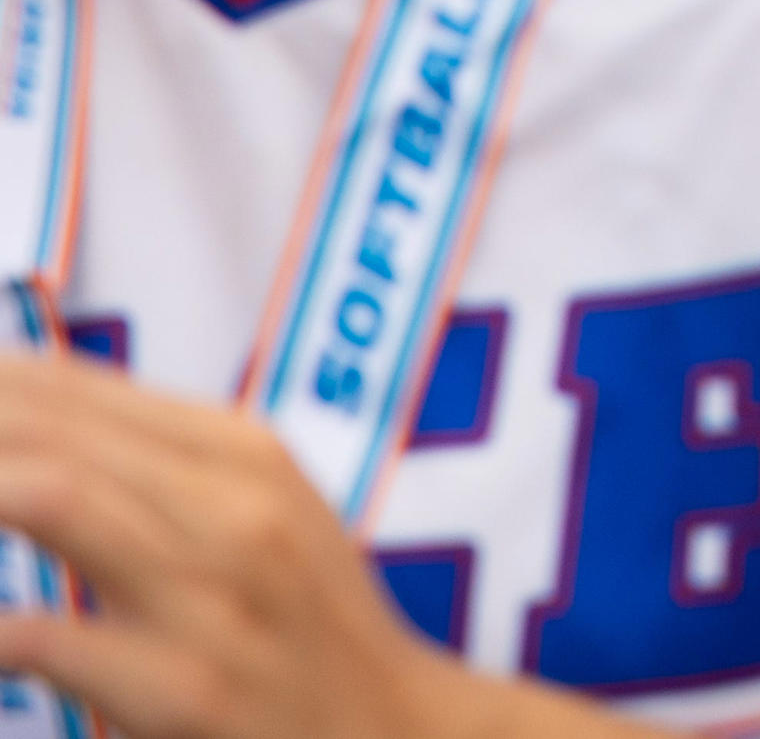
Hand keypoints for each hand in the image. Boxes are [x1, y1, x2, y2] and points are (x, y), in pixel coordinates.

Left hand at [0, 357, 573, 738]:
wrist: (396, 736)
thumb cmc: (298, 633)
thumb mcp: (250, 519)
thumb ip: (145, 466)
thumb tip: (10, 411)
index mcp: (236, 450)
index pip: (53, 383)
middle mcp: (230, 502)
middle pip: (41, 427)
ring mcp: (213, 593)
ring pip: (50, 494)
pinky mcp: (188, 688)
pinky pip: (47, 638)